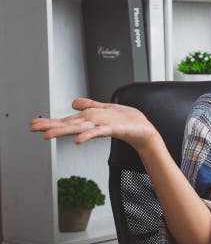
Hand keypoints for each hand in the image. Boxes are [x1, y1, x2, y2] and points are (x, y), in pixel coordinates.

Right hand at [29, 98, 158, 149]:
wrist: (144, 130)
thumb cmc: (127, 121)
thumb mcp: (105, 108)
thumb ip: (89, 105)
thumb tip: (74, 103)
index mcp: (89, 120)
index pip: (66, 121)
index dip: (50, 122)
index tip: (33, 124)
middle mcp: (92, 124)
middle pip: (68, 125)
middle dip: (50, 126)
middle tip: (32, 128)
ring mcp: (101, 127)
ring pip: (78, 129)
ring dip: (62, 131)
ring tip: (47, 135)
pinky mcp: (112, 129)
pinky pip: (98, 132)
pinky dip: (88, 135)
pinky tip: (77, 139)